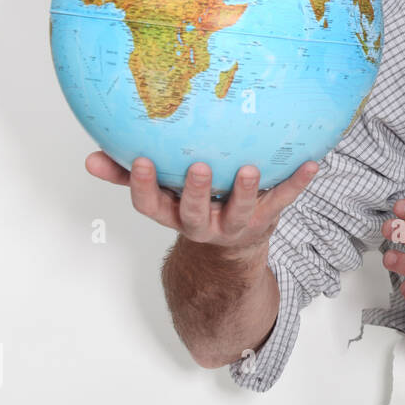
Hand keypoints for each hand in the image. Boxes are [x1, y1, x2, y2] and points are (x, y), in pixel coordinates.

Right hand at [85, 152, 319, 253]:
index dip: (143, 186)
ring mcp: (237, 223)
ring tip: (252, 169)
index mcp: (174, 215)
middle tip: (198, 167)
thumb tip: (90, 158)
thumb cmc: (193, 206)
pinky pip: (284, 200)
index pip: (150, 206)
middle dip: (195, 192)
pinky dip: (299, 183)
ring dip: (247, 191)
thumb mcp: (160, 195)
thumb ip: (125, 175)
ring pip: (241, 211)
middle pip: (194, 213)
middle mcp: (204, 224)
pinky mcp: (267, 218)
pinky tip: (313, 162)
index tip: (140, 160)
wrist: (233, 246)